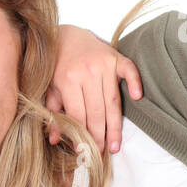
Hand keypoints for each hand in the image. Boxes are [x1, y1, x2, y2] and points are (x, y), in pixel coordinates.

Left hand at [45, 25, 142, 153]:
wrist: (63, 34)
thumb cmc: (55, 65)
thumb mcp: (49, 88)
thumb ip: (53, 112)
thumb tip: (54, 139)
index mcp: (68, 80)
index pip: (79, 114)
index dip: (82, 134)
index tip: (84, 150)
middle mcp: (88, 72)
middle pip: (97, 111)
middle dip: (100, 135)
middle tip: (101, 153)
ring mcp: (104, 63)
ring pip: (113, 99)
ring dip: (115, 124)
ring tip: (116, 143)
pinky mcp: (116, 57)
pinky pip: (130, 70)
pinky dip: (135, 82)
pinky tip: (137, 98)